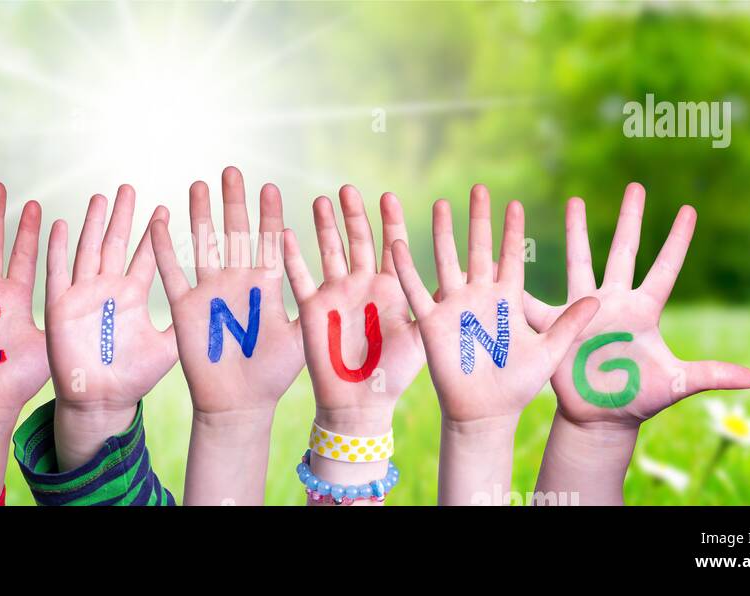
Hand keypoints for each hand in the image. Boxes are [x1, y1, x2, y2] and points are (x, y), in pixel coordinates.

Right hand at [45, 185, 175, 469]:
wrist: (100, 400)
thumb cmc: (134, 378)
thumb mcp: (168, 347)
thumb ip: (187, 323)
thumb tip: (219, 305)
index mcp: (133, 294)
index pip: (145, 255)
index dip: (153, 232)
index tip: (164, 206)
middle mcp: (109, 288)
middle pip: (116, 242)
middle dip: (123, 216)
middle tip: (129, 187)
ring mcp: (84, 294)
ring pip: (88, 249)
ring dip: (92, 223)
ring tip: (100, 198)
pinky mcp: (61, 306)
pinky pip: (59, 272)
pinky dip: (59, 249)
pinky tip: (61, 224)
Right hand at [150, 167, 303, 504]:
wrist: (238, 404)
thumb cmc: (274, 375)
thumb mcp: (302, 337)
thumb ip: (315, 306)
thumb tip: (342, 279)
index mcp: (266, 285)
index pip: (267, 240)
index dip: (268, 214)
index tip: (269, 186)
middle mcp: (237, 282)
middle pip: (234, 233)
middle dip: (234, 201)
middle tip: (232, 170)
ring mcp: (210, 292)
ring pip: (203, 244)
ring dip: (200, 215)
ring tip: (199, 184)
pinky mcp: (185, 308)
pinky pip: (172, 272)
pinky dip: (164, 247)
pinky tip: (159, 218)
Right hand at [282, 186, 423, 435]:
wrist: (360, 402)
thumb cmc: (395, 374)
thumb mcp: (423, 337)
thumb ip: (436, 304)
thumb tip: (464, 273)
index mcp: (390, 287)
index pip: (391, 244)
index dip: (390, 220)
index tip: (388, 194)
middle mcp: (362, 285)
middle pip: (357, 240)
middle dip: (353, 214)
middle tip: (349, 188)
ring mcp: (336, 294)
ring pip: (329, 251)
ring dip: (324, 226)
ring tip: (320, 200)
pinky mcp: (313, 309)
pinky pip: (299, 278)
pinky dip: (291, 258)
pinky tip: (285, 234)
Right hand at [389, 185, 597, 504]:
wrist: (486, 413)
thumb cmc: (519, 386)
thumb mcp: (550, 352)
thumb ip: (570, 324)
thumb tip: (600, 300)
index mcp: (508, 300)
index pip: (510, 257)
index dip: (512, 231)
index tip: (514, 203)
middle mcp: (480, 297)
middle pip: (478, 249)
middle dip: (479, 219)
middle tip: (478, 188)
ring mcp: (455, 307)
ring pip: (447, 261)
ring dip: (444, 234)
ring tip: (442, 204)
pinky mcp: (432, 324)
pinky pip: (417, 292)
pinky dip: (408, 270)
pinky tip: (399, 245)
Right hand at [525, 183, 749, 427]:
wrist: (600, 417)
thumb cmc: (638, 398)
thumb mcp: (675, 384)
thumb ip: (710, 374)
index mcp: (644, 311)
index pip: (664, 268)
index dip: (677, 240)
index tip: (689, 209)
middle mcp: (615, 302)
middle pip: (623, 251)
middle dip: (630, 219)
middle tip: (636, 185)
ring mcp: (585, 310)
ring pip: (580, 261)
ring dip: (576, 231)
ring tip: (576, 199)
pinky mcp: (558, 324)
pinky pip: (539, 300)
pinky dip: (527, 283)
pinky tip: (515, 257)